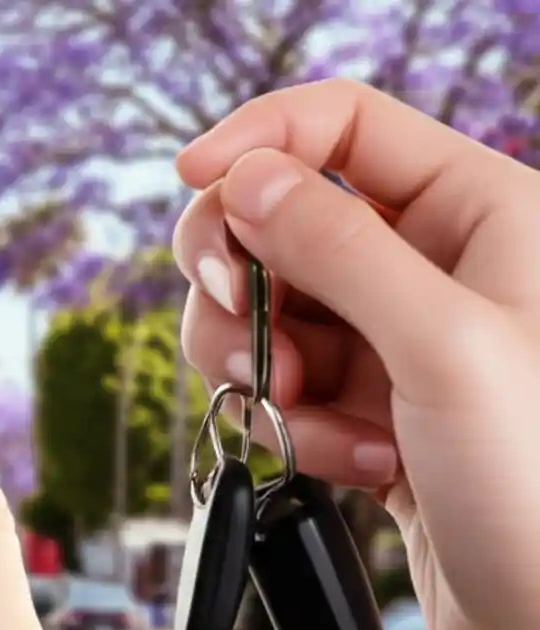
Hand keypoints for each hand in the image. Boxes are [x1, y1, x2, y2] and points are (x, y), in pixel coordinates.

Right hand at [171, 78, 539, 629]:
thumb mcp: (444, 347)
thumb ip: (337, 247)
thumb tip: (245, 178)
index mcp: (479, 214)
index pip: (343, 124)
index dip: (260, 137)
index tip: (193, 180)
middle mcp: (433, 267)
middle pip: (282, 215)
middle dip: (241, 270)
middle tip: (236, 315)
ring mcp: (395, 340)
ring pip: (267, 305)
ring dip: (260, 360)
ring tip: (308, 413)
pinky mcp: (367, 406)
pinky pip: (283, 382)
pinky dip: (293, 422)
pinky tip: (355, 463)